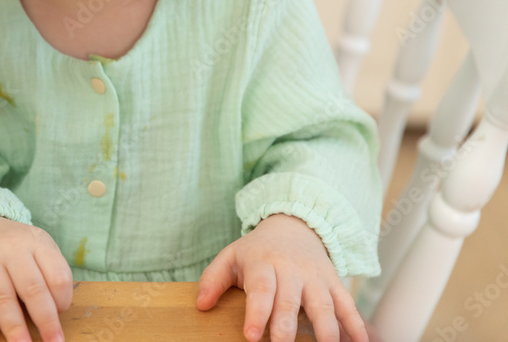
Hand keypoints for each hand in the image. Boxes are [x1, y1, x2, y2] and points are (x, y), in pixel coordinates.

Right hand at [0, 215, 73, 341]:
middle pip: (32, 287)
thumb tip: (53, 316)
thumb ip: (48, 275)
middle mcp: (11, 247)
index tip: (61, 315)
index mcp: (36, 242)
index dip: (62, 300)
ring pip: (2, 296)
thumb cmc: (15, 249)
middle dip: (44, 320)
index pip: (57, 275)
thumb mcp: (37, 248)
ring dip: (14, 326)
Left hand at [196, 214, 367, 341]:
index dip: (257, 314)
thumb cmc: (257, 251)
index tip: (252, 336)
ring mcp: (316, 278)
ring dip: (326, 330)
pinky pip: (348, 305)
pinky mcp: (334, 283)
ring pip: (323, 305)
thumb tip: (201, 305)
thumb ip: (213, 279)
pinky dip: (356, 324)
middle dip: (286, 327)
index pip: (261, 290)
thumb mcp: (230, 257)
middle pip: (290, 301)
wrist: (293, 227)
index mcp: (263, 263)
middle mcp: (292, 271)